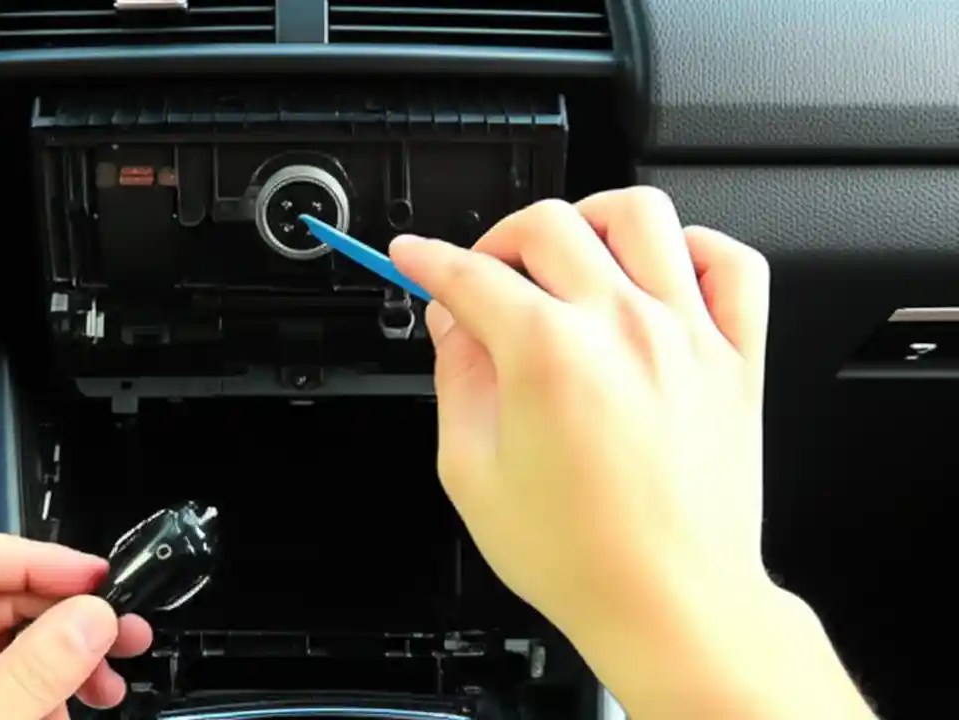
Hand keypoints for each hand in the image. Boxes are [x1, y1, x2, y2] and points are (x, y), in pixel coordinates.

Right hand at [391, 188, 771, 630]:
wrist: (669, 603)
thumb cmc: (579, 556)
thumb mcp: (472, 472)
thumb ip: (456, 379)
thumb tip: (452, 323)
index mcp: (547, 355)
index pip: (470, 274)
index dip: (426, 260)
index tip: (414, 258)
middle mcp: (621, 327)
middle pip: (547, 225)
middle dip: (496, 241)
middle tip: (484, 278)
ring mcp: (687, 334)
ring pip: (641, 214)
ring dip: (590, 222)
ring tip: (571, 257)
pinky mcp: (737, 356)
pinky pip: (731, 262)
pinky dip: (693, 248)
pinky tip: (659, 273)